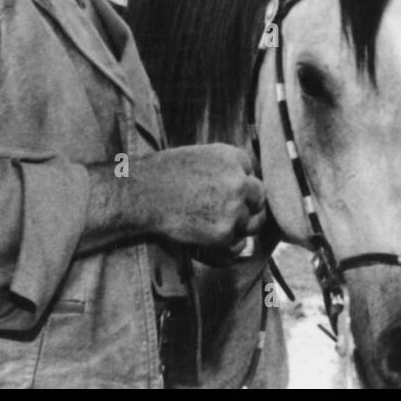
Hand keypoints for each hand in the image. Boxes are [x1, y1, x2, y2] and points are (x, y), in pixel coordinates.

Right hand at [135, 143, 266, 248]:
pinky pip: (236, 243)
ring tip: (217, 226)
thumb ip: (225, 167)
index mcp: (233, 156)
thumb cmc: (163, 174)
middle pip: (258, 197)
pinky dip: (225, 244)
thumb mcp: (200, 156)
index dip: (240, 185)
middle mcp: (239, 180)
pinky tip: (209, 238)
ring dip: (239, 226)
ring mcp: (234, 207)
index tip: (226, 192)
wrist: (141, 194)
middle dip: (247, 206)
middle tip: (229, 213)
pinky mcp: (223, 232)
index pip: (251, 173)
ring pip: (252, 222)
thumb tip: (244, 184)